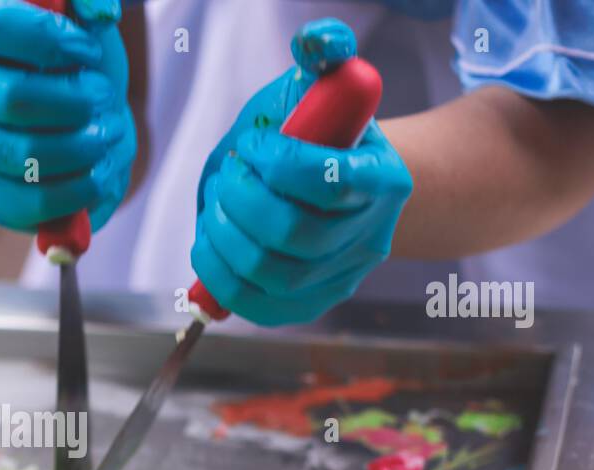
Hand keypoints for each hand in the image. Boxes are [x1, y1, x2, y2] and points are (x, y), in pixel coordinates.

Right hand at [0, 0, 135, 232]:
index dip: (55, 40)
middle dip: (74, 102)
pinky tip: (96, 175)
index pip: (2, 28)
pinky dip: (72, 193)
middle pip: (12, 98)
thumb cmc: (71, 62)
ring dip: (79, 149)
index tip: (89, 51)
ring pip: (18, 156)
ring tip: (105, 136)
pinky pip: (23, 203)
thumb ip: (87, 2)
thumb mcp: (79, 20)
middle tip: (104, 99)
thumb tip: (102, 13)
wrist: (66, 119)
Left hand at [190, 18, 411, 325]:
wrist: (339, 188)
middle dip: (240, 199)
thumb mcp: (324, 87)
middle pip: (292, 233)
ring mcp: (339, 277)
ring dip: (222, 234)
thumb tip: (316, 40)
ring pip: (268, 272)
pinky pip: (256, 305)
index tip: (254, 142)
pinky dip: (219, 274)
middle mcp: (368, 236)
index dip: (277, 161)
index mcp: (382, 178)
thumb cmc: (322, 133)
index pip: (329, 179)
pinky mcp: (307, 304)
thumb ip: (324, 54)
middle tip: (228, 173)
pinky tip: (211, 241)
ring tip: (217, 203)